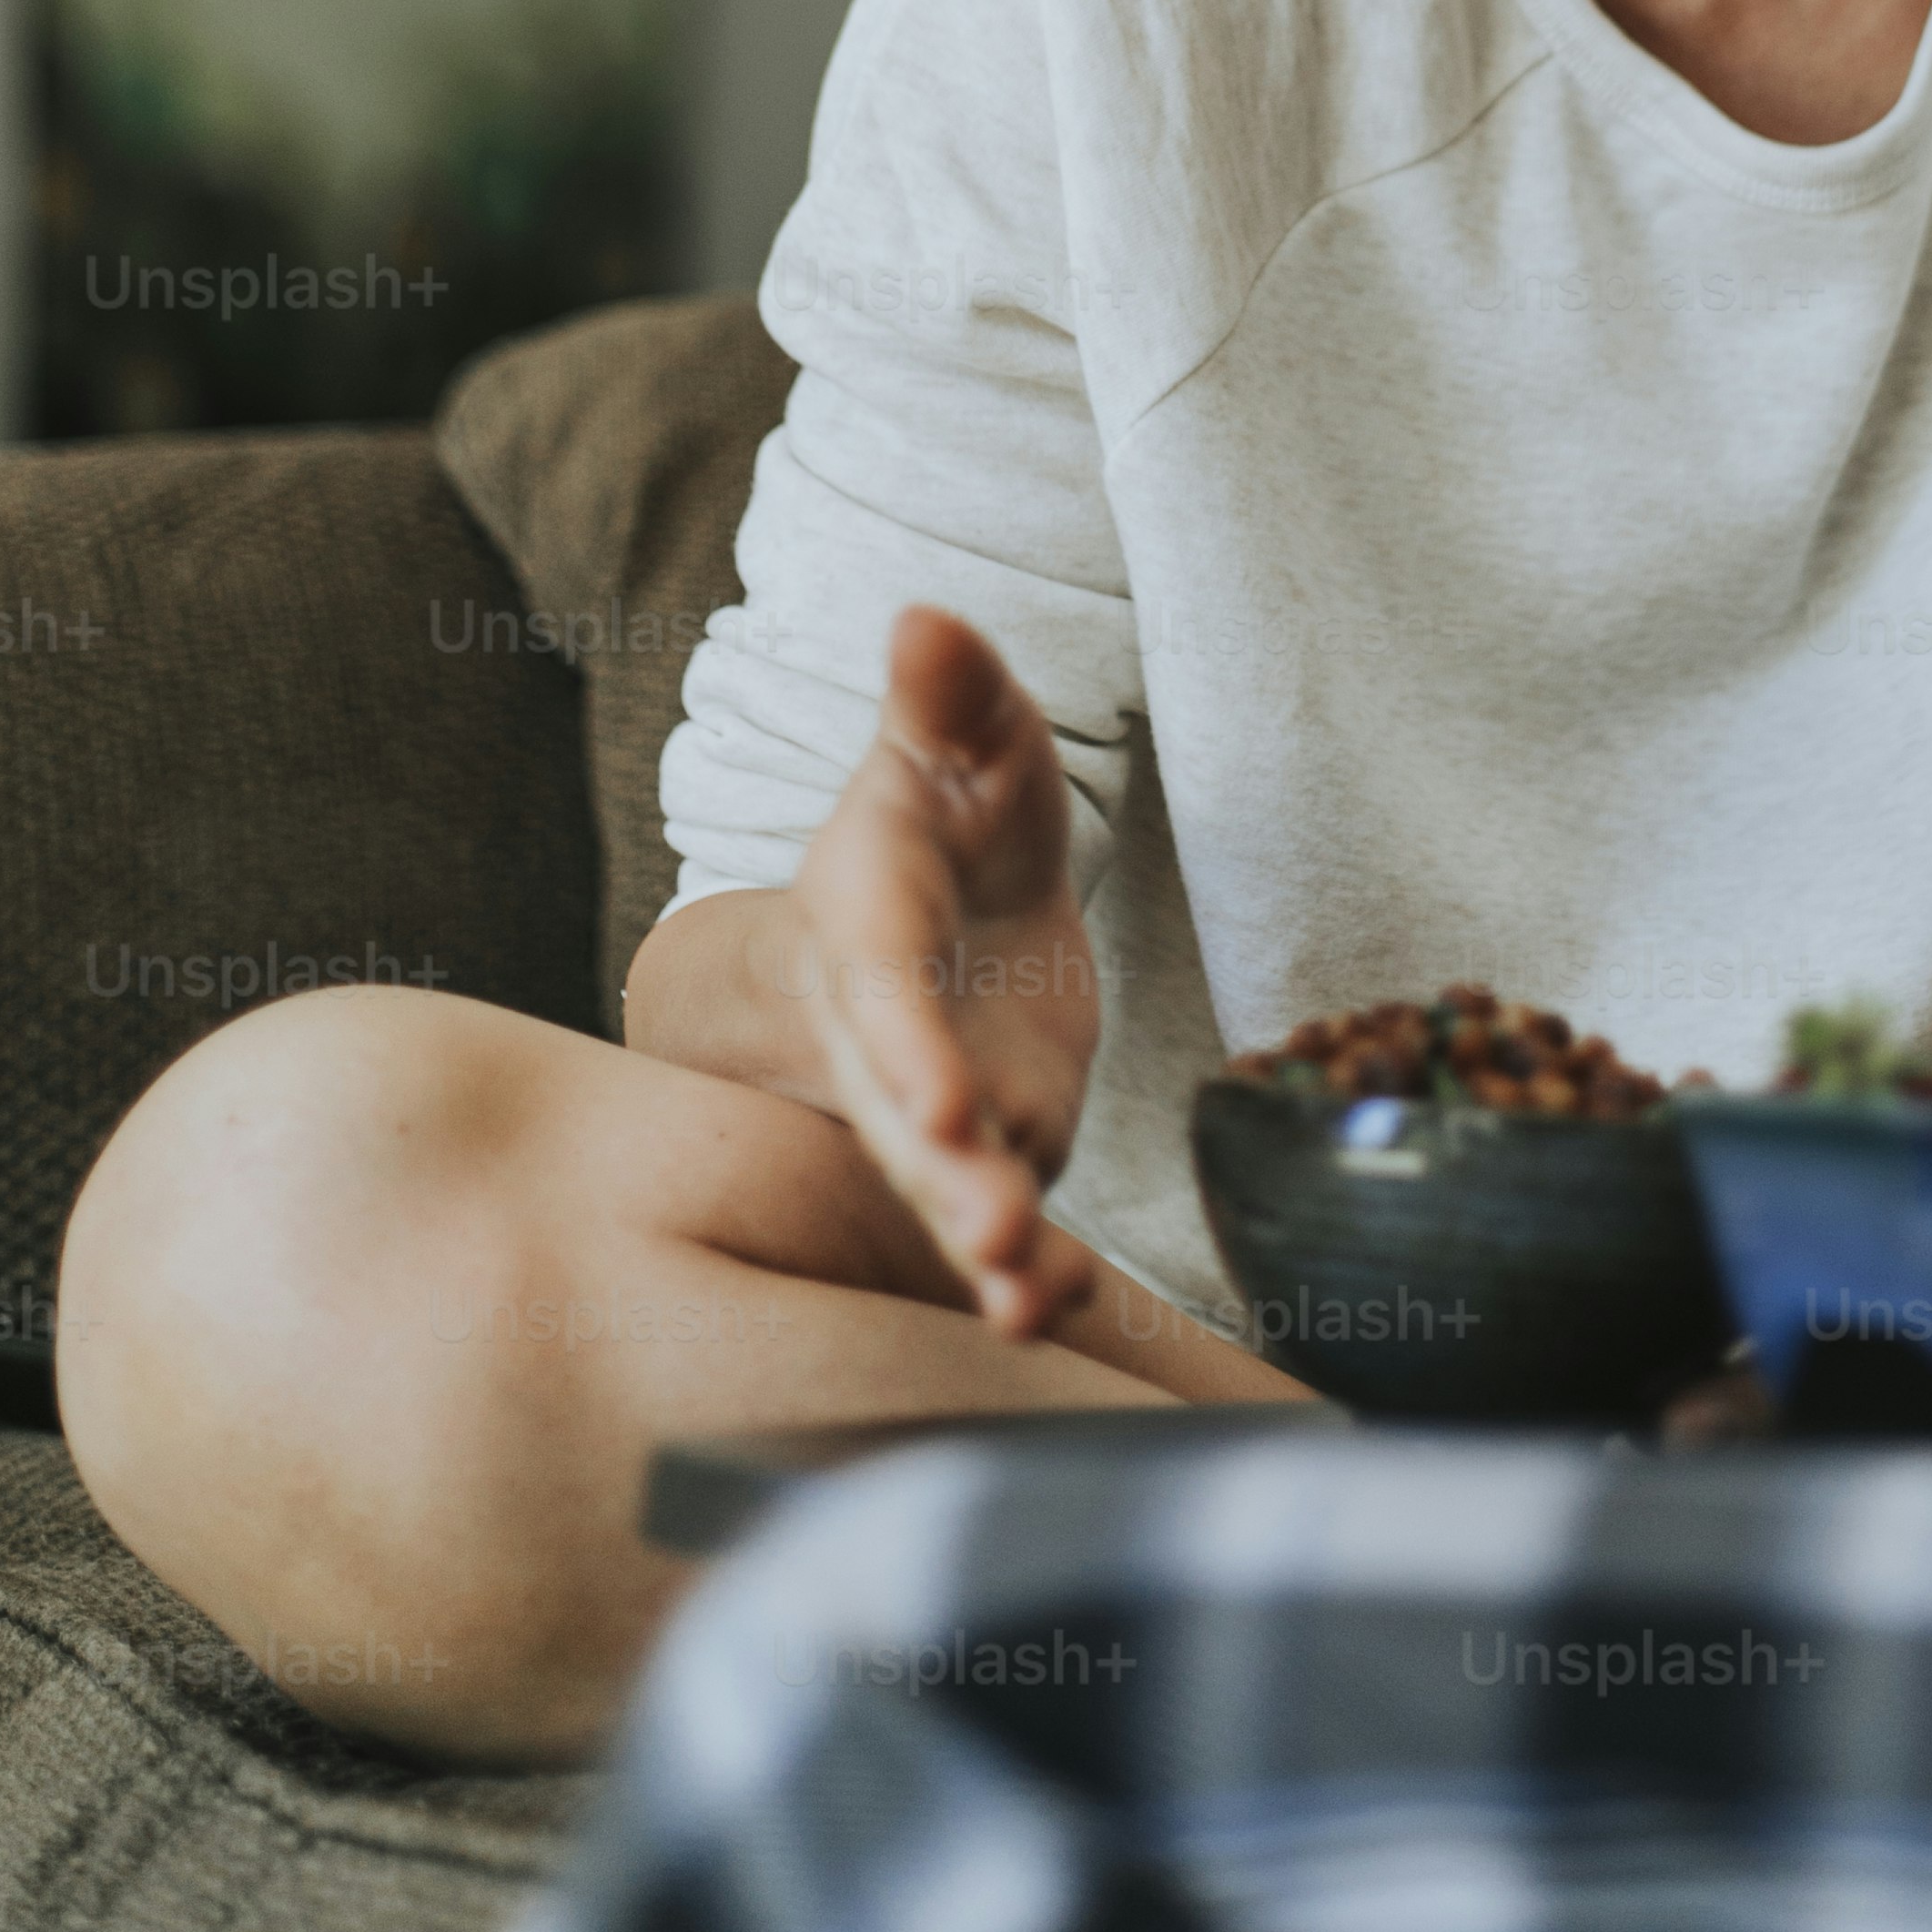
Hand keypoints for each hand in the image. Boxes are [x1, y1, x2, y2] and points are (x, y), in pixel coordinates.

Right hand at [784, 606, 1100, 1339]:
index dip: (908, 1046)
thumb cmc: (950, 805)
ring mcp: (936, 1103)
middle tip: (989, 1225)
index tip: (943, 1105)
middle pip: (903, 1109)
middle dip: (943, 1172)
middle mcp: (886, 1030)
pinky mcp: (996, 1148)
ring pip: (945, 1184)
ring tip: (1024, 1298)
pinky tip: (1061, 1314)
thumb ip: (947, 692)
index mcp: (869, 917)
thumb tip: (923, 616)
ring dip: (985, 1244)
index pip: (883, 987)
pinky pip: (1006, 1220)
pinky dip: (1031, 1274)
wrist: (953, 896)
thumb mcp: (960, 736)